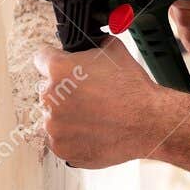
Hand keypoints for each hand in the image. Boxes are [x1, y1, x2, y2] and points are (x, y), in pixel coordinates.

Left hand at [33, 38, 161, 168]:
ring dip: (67, 115)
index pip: (41, 58)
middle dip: (63, 91)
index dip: (56, 60)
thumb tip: (92, 42)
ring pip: (52, 116)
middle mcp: (50, 97)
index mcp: (58, 69)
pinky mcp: (60, 147)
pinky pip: (59, 139)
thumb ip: (94, 44)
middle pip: (46, 89)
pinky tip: (92, 130)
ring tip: (93, 116)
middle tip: (88, 96)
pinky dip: (72, 136)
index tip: (63, 68)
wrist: (148, 123)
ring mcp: (53, 125)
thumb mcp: (115, 51)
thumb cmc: (133, 90)